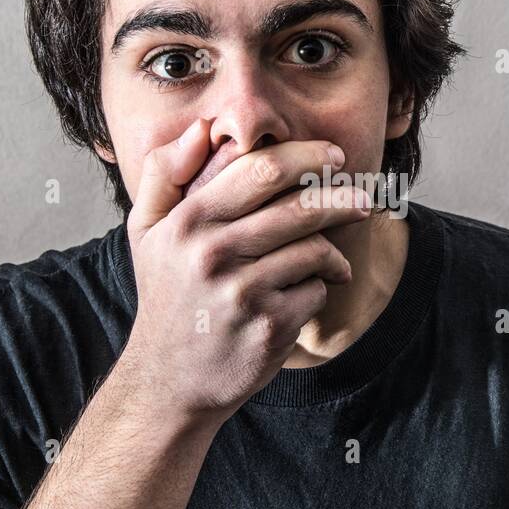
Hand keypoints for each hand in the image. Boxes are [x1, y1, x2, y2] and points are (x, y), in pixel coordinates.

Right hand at [121, 118, 371, 421]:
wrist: (169, 380)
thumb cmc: (167, 294)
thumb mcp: (146, 230)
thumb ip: (165, 172)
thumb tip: (202, 127)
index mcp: (186, 221)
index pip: (259, 170)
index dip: (306, 157)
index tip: (334, 156)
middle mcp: (211, 253)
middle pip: (298, 208)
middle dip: (341, 198)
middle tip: (363, 199)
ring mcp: (241, 292)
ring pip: (314, 250)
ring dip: (333, 254)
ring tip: (333, 262)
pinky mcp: (268, 327)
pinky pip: (316, 290)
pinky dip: (318, 291)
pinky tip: (302, 299)